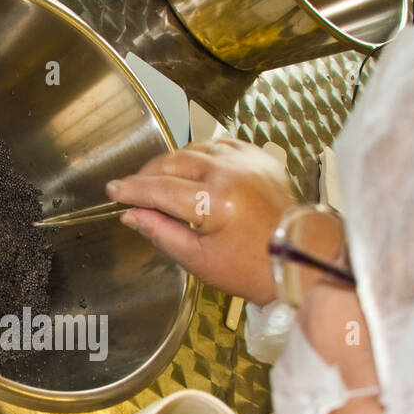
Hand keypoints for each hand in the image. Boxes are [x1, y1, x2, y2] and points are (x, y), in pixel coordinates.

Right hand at [107, 137, 294, 304]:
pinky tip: (192, 168)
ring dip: (173, 162)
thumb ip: (161, 232)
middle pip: (174, 161)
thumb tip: (131, 215)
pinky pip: (220, 144)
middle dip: (149, 174)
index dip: (132, 189)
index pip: (160, 188)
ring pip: (195, 148)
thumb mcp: (199, 260)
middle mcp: (231, 172)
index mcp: (215, 202)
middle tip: (133, 188)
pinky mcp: (259, 156)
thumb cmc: (253, 268)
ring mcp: (247, 160)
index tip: (113, 191)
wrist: (299, 258)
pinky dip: (200, 154)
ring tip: (160, 179)